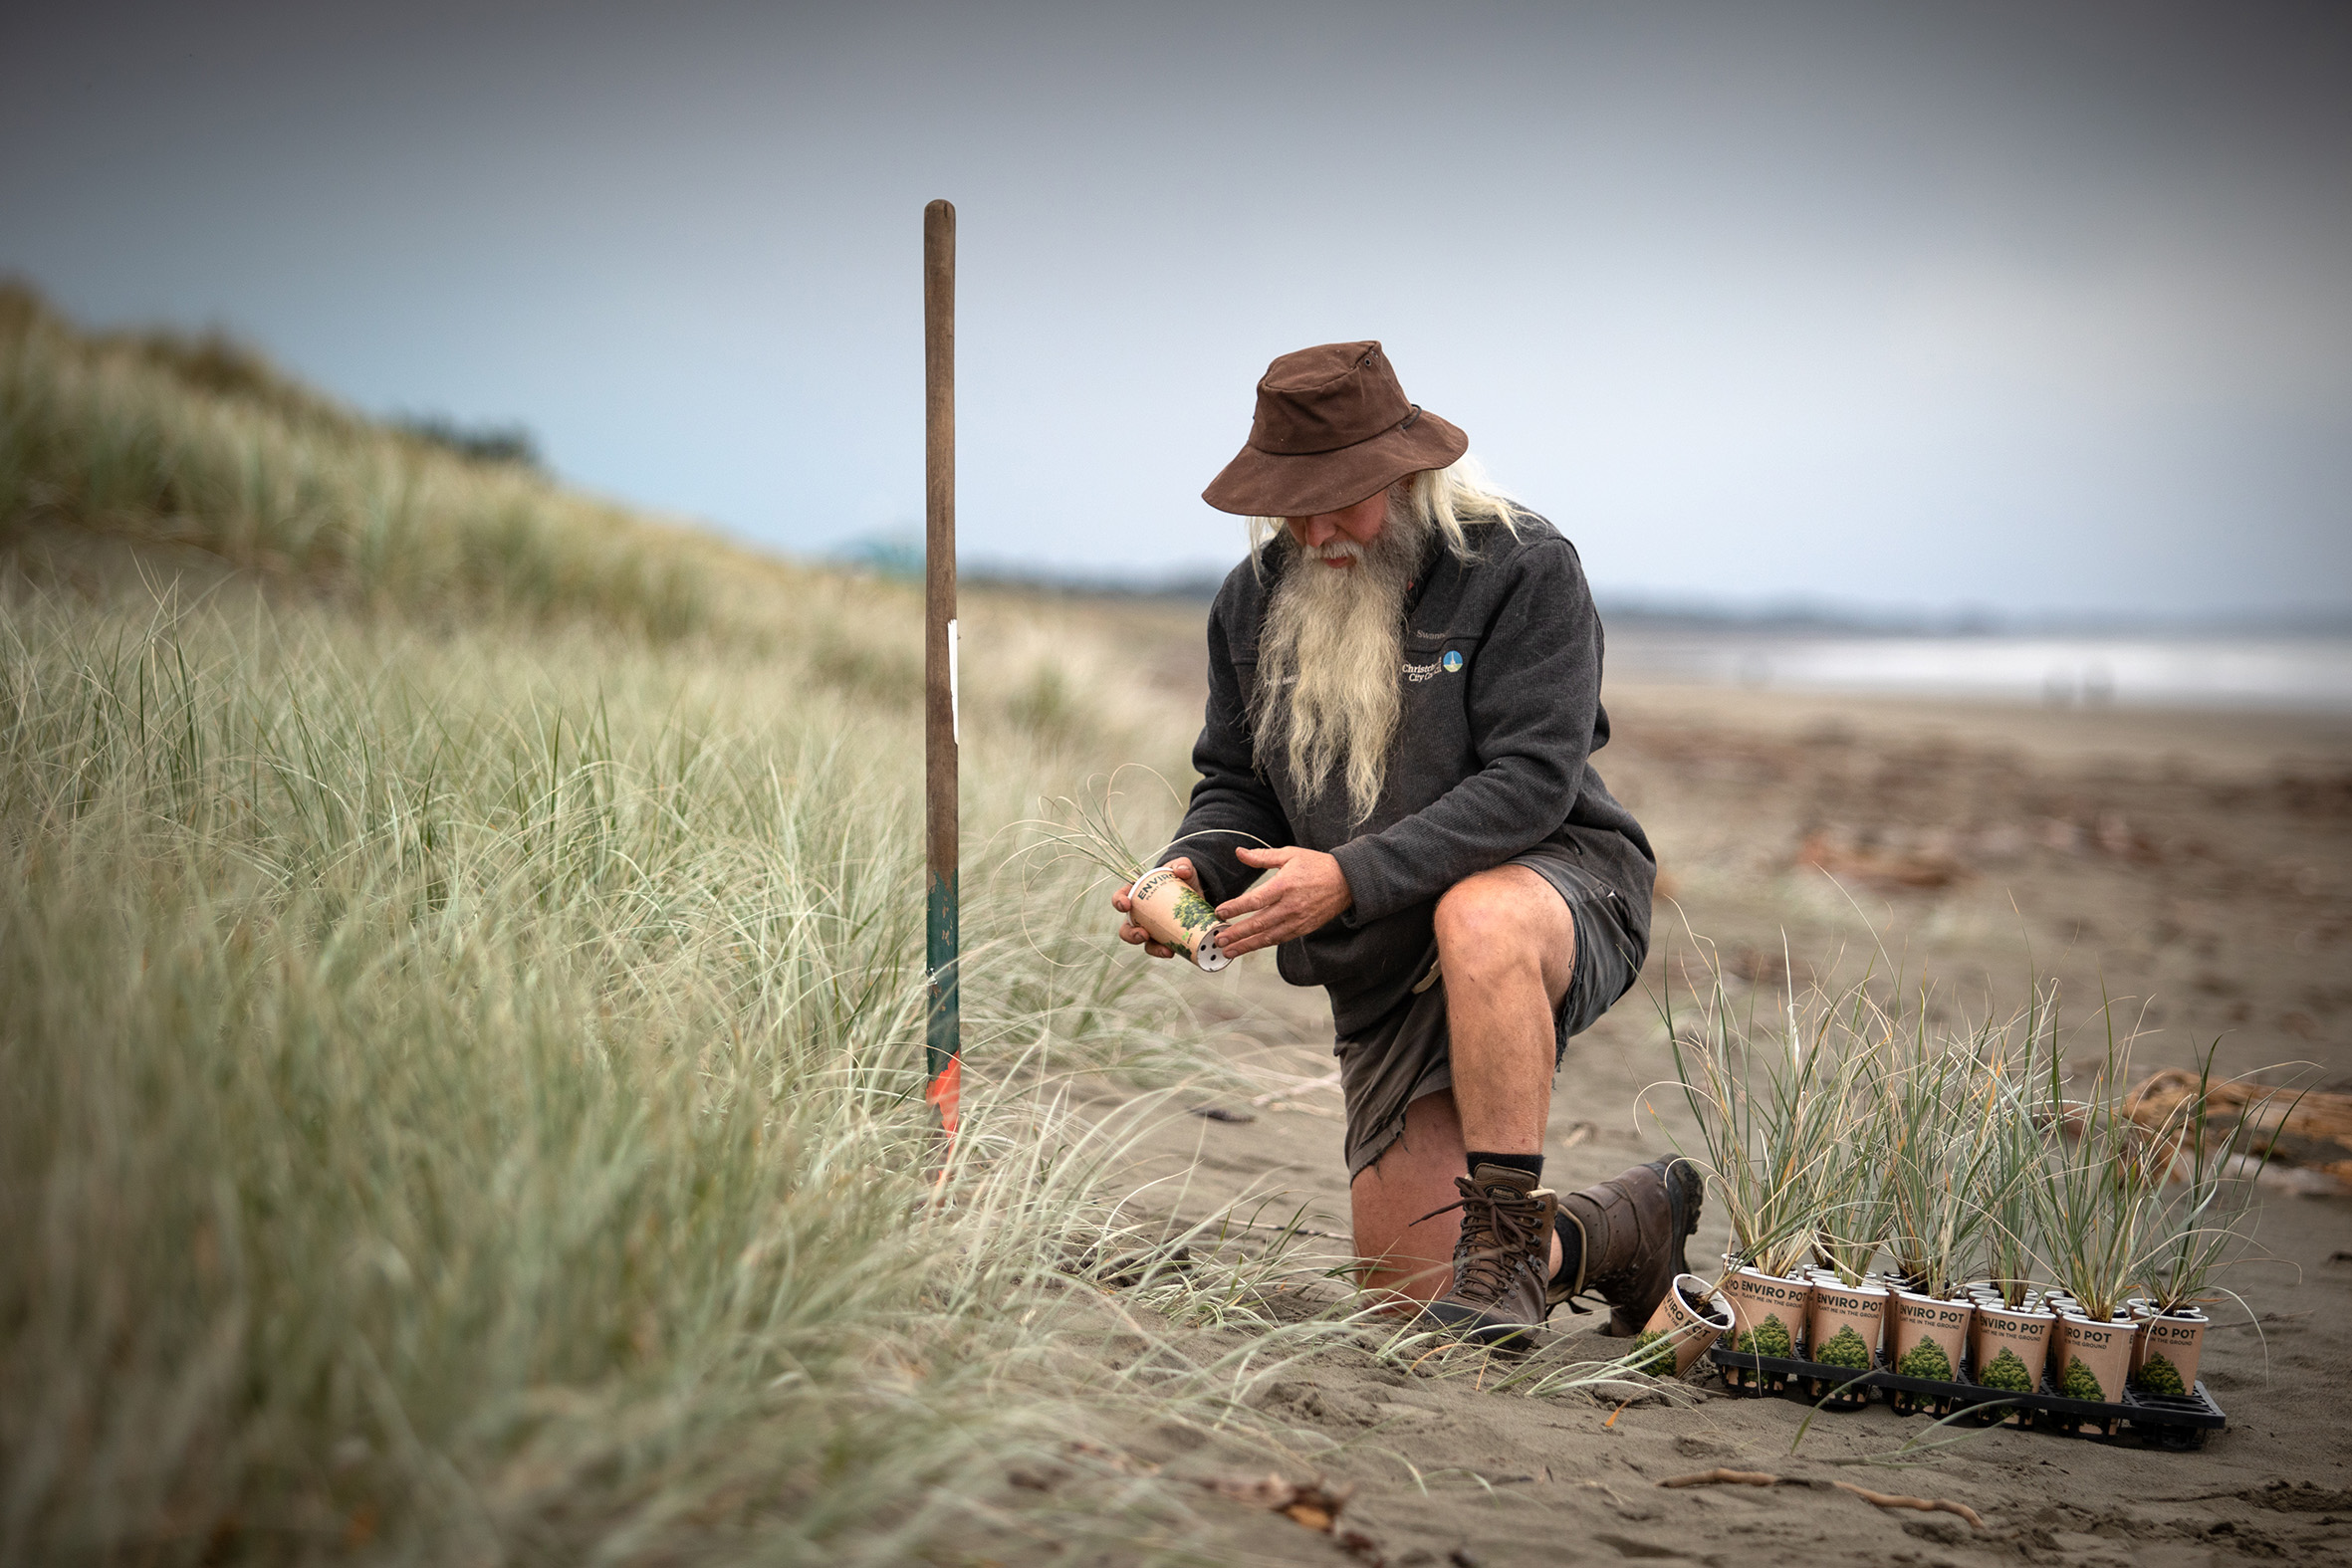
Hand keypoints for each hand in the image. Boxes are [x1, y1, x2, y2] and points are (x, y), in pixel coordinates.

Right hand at [1112, 856, 1199, 959]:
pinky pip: (1162, 948)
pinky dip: (1166, 951)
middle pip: (1127, 929)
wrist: (1198, 890)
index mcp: (1136, 894)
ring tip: (1166, 950)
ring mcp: (1153, 928)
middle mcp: (1140, 915)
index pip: (1120, 898)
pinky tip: (1174, 952)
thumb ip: (1182, 865)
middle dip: (1131, 934)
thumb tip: (1182, 871)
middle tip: (1143, 933)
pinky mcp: (1166, 937)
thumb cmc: (1182, 876)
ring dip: (1152, 949)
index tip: (1126, 905)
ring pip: (1144, 943)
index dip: (1118, 901)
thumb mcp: (1182, 867)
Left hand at [1212, 846, 1351, 957]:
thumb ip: (1262, 856)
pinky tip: (1250, 947)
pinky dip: (1263, 945)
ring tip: (1228, 951)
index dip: (1236, 907)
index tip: (1220, 913)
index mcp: (1285, 885)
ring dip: (1246, 945)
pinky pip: (1280, 939)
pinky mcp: (1303, 929)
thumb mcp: (1289, 855)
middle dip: (1237, 933)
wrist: (1346, 882)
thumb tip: (1239, 852)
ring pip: (1268, 937)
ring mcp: (1297, 920)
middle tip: (1218, 939)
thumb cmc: (1317, 866)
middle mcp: (1290, 906)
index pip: (1256, 899)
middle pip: (1259, 923)